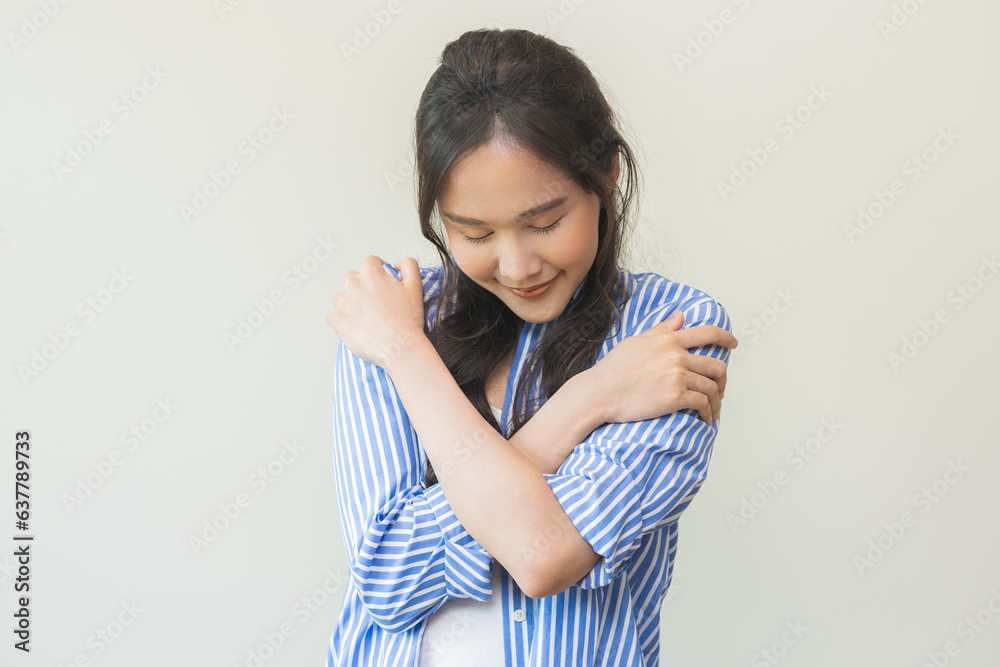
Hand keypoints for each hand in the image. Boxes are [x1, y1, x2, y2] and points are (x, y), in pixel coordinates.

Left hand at [327, 255, 425, 368]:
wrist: (399, 347)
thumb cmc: (408, 319)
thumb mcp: (415, 286)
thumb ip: (409, 265)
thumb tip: (397, 263)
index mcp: (371, 273)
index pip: (371, 263)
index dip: (379, 272)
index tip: (384, 284)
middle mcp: (352, 284)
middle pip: (353, 279)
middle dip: (362, 287)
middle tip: (376, 304)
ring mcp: (342, 302)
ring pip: (342, 298)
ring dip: (351, 304)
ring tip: (367, 317)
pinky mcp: (336, 320)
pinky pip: (335, 316)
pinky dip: (344, 321)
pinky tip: (359, 327)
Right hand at [591, 310, 737, 424]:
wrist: (600, 392)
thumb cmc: (613, 368)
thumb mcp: (637, 341)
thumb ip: (661, 329)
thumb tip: (680, 317)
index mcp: (669, 340)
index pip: (708, 333)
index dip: (726, 338)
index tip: (733, 343)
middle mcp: (677, 357)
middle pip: (716, 366)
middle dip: (722, 379)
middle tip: (719, 389)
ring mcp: (678, 377)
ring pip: (712, 388)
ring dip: (716, 400)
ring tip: (712, 409)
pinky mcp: (675, 398)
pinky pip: (703, 404)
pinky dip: (708, 413)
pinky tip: (705, 418)